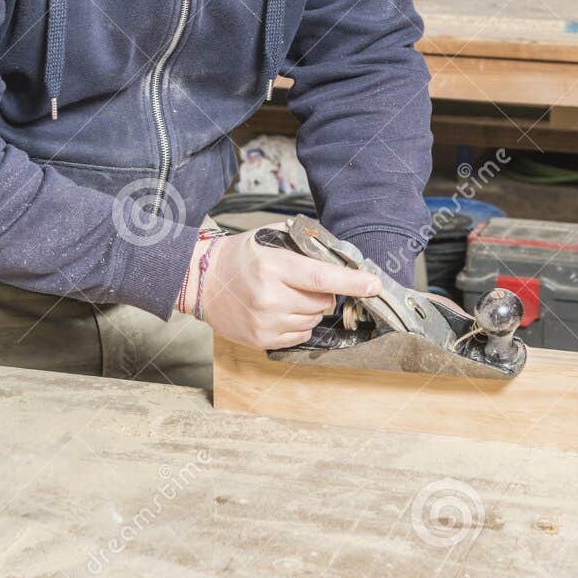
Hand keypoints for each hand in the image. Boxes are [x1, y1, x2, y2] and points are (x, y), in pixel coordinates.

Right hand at [191, 229, 382, 350]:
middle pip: (322, 301)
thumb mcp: (269, 238)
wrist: (203, 282)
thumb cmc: (240, 256)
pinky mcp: (262, 340)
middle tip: (303, 282)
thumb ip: (303, 244)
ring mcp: (265, 322)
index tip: (374, 285)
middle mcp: (270, 298)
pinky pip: (300, 335)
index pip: (321, 277)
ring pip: (313, 319)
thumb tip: (339, 254)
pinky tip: (281, 310)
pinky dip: (299, 323)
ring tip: (287, 295)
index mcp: (274, 267)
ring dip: (310, 308)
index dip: (352, 282)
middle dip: (323, 292)